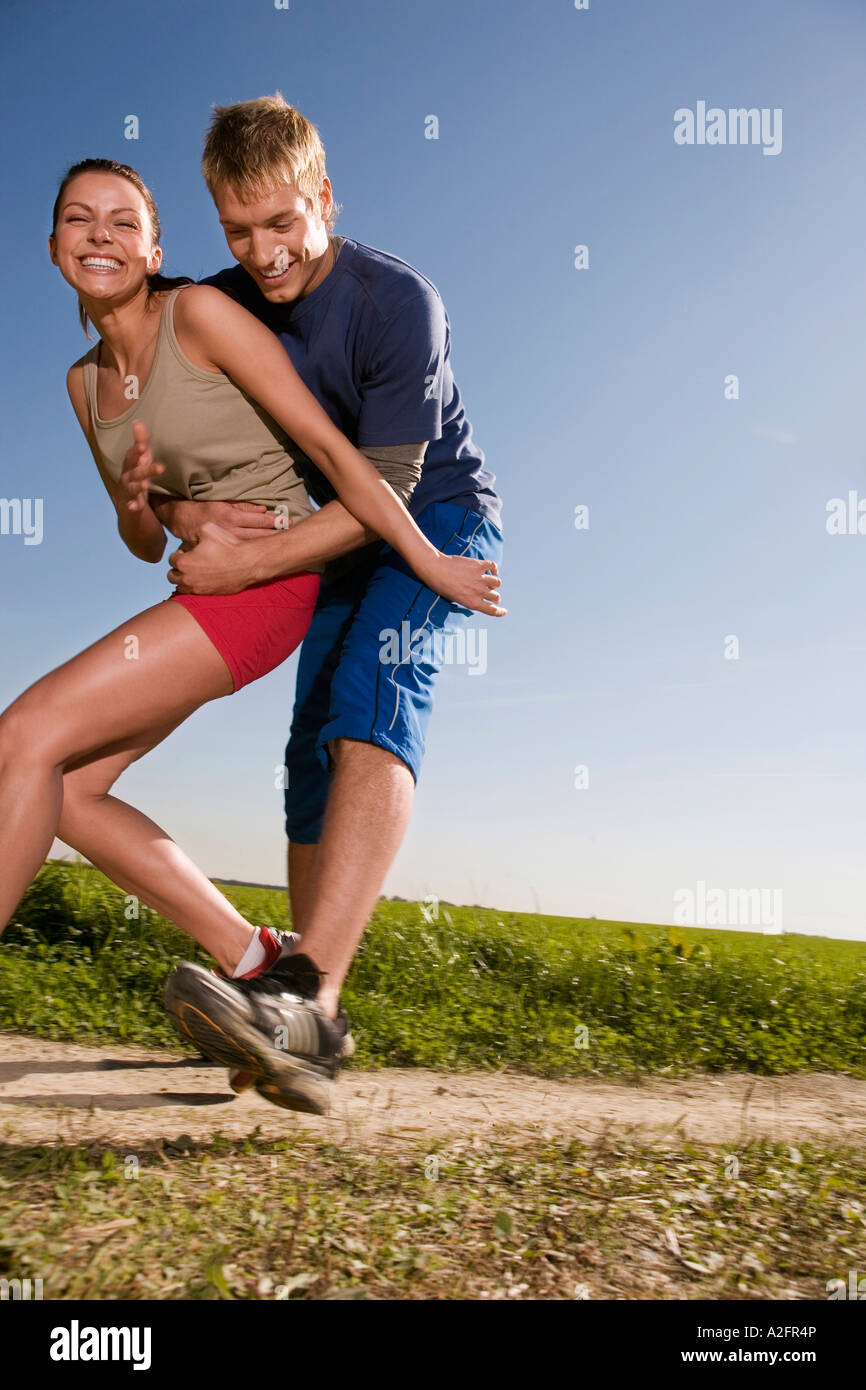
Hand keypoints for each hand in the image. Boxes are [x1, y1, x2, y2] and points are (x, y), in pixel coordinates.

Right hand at [119, 421, 164, 511]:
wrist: (127, 500)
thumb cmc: (136, 473)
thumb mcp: (141, 458)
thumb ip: (141, 442)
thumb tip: (138, 422)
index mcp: (130, 465)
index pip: (131, 456)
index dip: (136, 451)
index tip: (142, 446)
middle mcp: (127, 477)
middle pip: (135, 472)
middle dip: (146, 469)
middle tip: (161, 467)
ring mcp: (128, 491)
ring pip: (132, 488)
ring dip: (138, 487)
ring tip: (146, 485)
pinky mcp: (131, 504)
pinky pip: (131, 506)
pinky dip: (132, 506)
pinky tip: (134, 507)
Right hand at [150, 496, 282, 544]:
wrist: (183, 520)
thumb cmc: (205, 509)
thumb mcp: (223, 503)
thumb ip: (243, 506)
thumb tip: (263, 510)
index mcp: (231, 516)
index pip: (258, 520)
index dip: (274, 522)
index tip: (287, 522)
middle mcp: (230, 530)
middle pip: (258, 535)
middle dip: (275, 535)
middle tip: (292, 535)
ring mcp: (225, 542)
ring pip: (252, 544)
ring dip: (268, 544)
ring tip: (283, 544)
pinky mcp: (221, 550)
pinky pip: (240, 552)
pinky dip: (253, 553)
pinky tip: (265, 557)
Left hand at [167, 520, 259, 594]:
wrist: (247, 563)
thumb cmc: (228, 546)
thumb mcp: (208, 529)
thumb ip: (195, 530)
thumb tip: (192, 533)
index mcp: (184, 562)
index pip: (171, 559)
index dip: (179, 554)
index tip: (187, 552)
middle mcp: (187, 578)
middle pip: (171, 576)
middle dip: (178, 568)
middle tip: (189, 562)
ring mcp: (197, 589)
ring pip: (180, 587)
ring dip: (184, 579)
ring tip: (195, 572)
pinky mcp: (207, 595)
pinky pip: (193, 593)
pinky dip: (195, 587)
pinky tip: (203, 578)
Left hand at [429, 554, 505, 615]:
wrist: (435, 569)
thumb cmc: (441, 586)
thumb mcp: (455, 599)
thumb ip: (469, 600)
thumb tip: (478, 597)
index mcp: (472, 602)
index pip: (492, 610)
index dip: (500, 612)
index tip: (504, 611)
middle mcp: (478, 591)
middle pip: (496, 597)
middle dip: (495, 597)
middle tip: (491, 594)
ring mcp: (480, 578)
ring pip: (497, 582)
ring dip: (495, 583)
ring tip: (490, 581)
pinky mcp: (479, 565)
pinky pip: (493, 566)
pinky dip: (494, 568)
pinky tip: (491, 570)